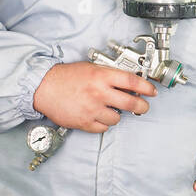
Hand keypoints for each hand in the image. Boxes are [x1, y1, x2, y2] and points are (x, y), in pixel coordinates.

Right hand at [33, 62, 156, 132]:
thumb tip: (130, 82)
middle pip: (131, 104)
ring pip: (118, 118)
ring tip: (111, 109)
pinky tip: (99, 115)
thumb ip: (110, 74)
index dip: (147, 88)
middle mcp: (99, 93)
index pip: (132, 82)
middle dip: (142, 107)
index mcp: (101, 76)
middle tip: (143, 107)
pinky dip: (104, 123)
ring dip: (118, 115)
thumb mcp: (91, 68)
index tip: (152, 91)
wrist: (44, 87)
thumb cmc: (66, 77)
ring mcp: (92, 109)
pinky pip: (104, 128)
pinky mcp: (84, 122)